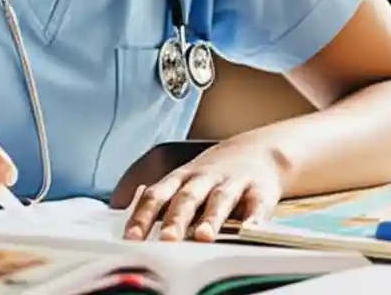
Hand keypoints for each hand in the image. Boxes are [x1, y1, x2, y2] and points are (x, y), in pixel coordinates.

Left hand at [122, 139, 286, 242]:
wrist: (261, 151)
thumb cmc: (214, 174)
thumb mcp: (184, 179)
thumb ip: (161, 198)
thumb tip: (129, 222)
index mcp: (182, 178)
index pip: (157, 195)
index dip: (143, 216)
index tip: (132, 238)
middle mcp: (205, 178)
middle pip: (187, 197)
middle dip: (176, 219)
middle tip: (166, 240)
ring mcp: (233, 183)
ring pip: (220, 200)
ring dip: (211, 218)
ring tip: (203, 237)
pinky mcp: (261, 192)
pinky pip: (257, 206)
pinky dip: (254, 219)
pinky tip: (249, 231)